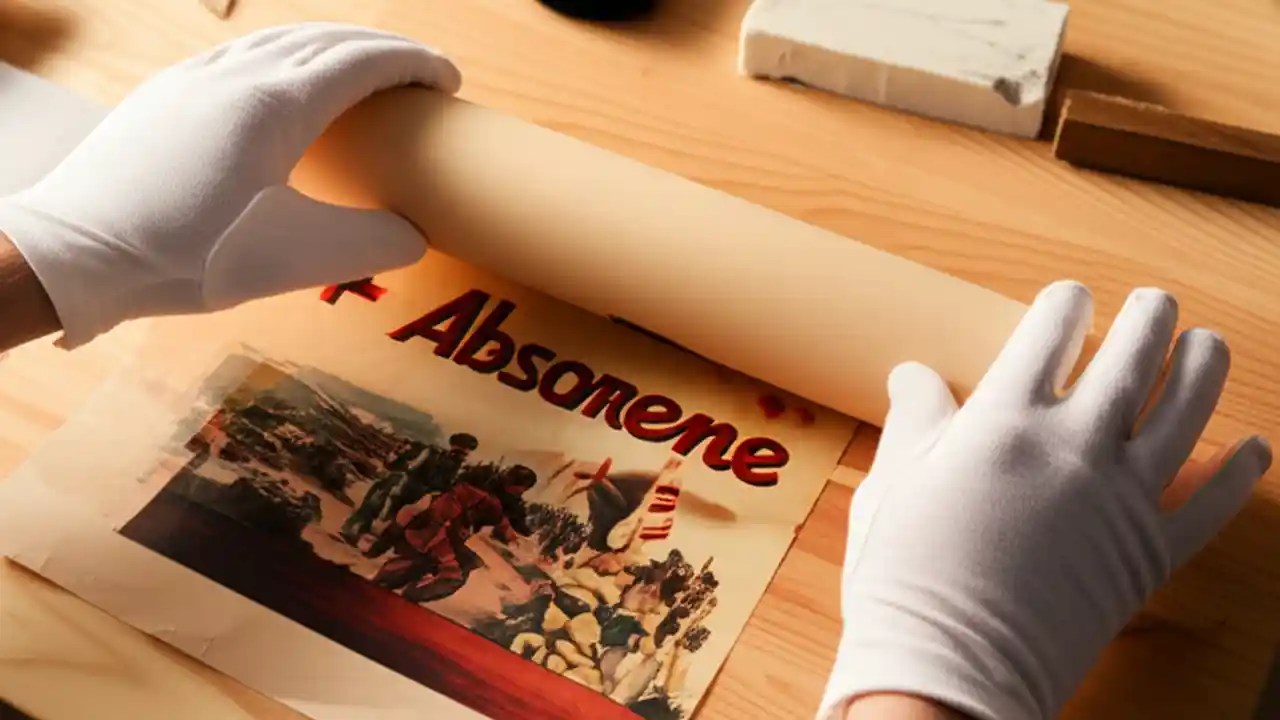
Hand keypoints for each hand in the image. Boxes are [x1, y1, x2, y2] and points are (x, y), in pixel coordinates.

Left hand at [0, 23, 459, 347]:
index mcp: (276, 104)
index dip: (415, 63)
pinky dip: (289, 56)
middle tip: (422, 73)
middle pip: (328, 38)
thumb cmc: (186, 255)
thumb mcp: (296, 259)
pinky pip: (244, 53)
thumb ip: (371, 244)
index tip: (450, 81)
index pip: (364, 61)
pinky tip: (286, 83)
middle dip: (385, 49)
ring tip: (366, 72)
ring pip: (282, 38)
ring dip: (336, 46)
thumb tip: (414, 235)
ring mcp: (196, 76)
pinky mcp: (168, 91)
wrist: (76, 251)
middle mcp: (237, 74)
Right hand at [823, 282, 1270, 719]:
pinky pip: (1212, 503)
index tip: (1069, 299)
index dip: (1065, 302)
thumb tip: (912, 372)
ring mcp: (1121, 499)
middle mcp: (1074, 445)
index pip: (1051, 330)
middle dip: (1149, 316)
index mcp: (1004, 420)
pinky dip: (1238, 473)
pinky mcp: (1151, 554)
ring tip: (1208, 343)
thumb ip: (915, 418)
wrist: (946, 673)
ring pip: (1187, 410)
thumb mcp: (893, 484)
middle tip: (1154, 302)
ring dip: (1203, 366)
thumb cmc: (905, 578)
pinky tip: (1253, 447)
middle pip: (1133, 354)